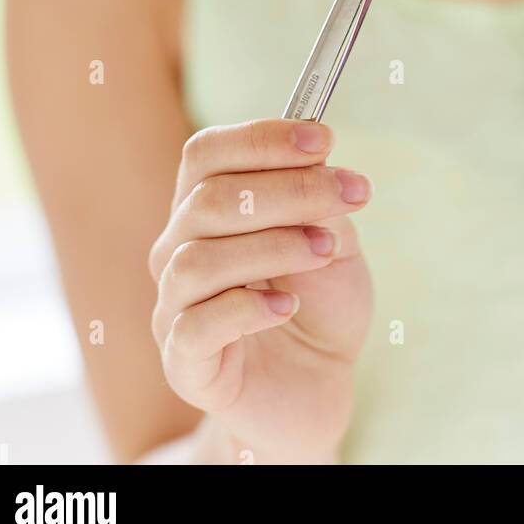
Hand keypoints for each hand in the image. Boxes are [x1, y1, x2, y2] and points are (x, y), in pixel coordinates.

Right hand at [148, 117, 373, 461]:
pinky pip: (197, 325)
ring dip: (272, 245)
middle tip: (351, 195)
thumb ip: (319, 202)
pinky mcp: (183, 364)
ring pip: (198, 259)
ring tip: (325, 252)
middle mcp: (176, 250)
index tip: (324, 139)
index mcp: (204, 207)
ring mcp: (173, 307)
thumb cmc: (319, 303)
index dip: (261, 138)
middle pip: (209, 200)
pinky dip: (248, 309)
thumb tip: (316, 159)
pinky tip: (288, 305)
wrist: (318, 385)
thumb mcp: (334, 240)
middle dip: (289, 190)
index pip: (206, 153)